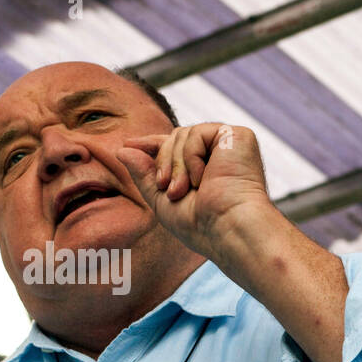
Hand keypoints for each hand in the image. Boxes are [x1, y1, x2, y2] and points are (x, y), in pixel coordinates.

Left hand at [115, 123, 271, 259]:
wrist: (228, 228)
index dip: (151, 144)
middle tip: (169, 191)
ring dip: (175, 165)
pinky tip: (203, 178)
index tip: (127, 145)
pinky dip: (191, 157)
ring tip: (182, 190)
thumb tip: (122, 150)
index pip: (174, 146)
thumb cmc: (201, 225)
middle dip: (163, 164)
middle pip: (174, 138)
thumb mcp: (162, 201)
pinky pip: (197, 133)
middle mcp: (218, 153)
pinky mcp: (238, 135)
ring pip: (182, 134)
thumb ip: (143, 175)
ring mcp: (228, 143)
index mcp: (205, 167)